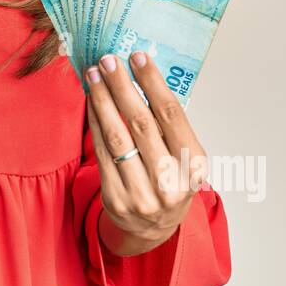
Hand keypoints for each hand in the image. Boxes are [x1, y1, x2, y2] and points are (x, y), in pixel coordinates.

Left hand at [84, 50, 208, 251]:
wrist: (154, 228)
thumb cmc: (170, 180)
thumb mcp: (183, 157)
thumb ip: (168, 125)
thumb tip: (141, 76)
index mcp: (193, 165)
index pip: (171, 114)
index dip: (153, 82)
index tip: (138, 57)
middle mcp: (170, 181)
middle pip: (141, 122)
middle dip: (122, 86)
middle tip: (108, 60)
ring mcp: (142, 193)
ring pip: (118, 136)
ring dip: (103, 100)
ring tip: (94, 75)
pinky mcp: (116, 199)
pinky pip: (102, 152)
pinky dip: (95, 123)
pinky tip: (91, 102)